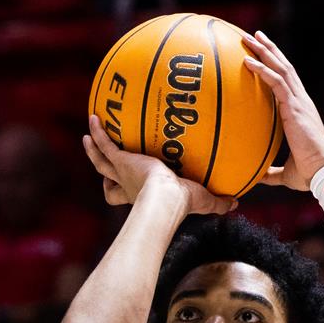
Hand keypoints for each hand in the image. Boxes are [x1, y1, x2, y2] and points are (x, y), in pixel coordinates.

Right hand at [81, 116, 231, 213]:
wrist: (165, 200)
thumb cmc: (182, 204)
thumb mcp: (204, 200)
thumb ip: (218, 201)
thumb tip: (236, 202)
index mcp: (142, 194)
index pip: (126, 195)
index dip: (121, 191)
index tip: (123, 185)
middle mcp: (128, 184)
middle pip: (108, 180)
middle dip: (104, 171)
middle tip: (102, 159)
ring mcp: (123, 171)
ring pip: (101, 161)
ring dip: (93, 149)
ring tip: (87, 136)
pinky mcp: (122, 159)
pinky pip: (106, 143)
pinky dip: (99, 132)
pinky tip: (94, 118)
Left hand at [241, 30, 323, 191]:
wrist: (322, 174)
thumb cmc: (308, 175)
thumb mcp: (286, 173)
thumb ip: (271, 172)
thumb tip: (257, 177)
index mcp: (301, 111)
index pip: (288, 82)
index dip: (276, 65)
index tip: (263, 53)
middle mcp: (301, 101)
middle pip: (284, 67)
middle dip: (269, 49)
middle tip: (254, 35)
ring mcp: (299, 102)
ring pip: (281, 68)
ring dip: (264, 51)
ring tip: (249, 38)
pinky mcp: (295, 107)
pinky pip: (276, 82)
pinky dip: (262, 70)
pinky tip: (248, 61)